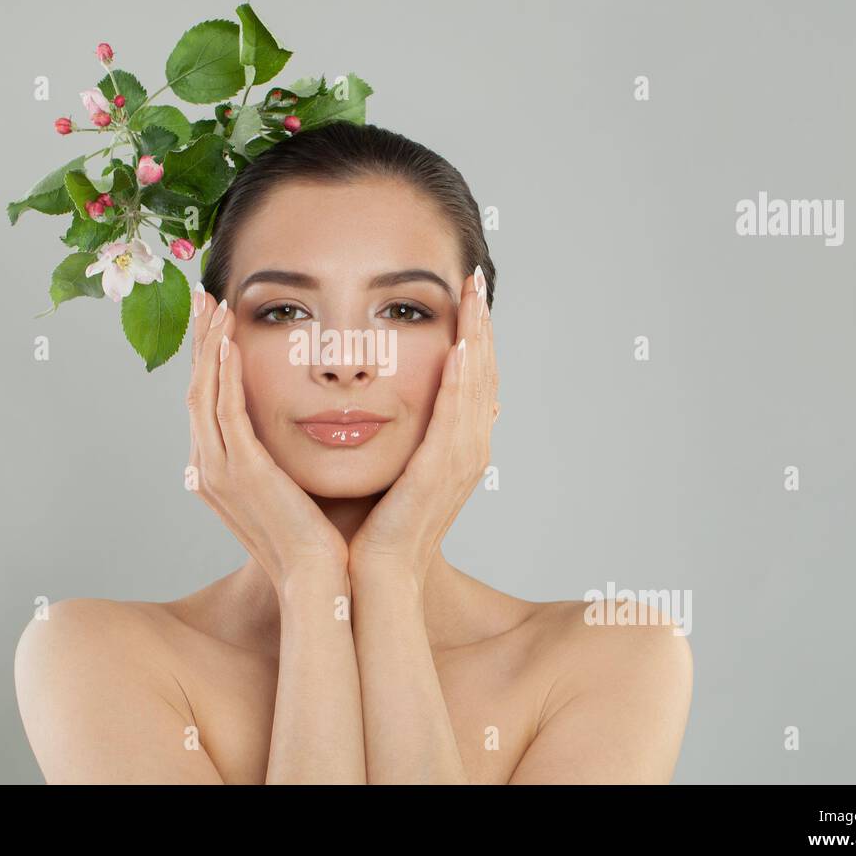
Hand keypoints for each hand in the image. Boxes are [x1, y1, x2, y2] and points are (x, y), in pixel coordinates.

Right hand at [186, 286, 348, 592]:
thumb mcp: (293, 488)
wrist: (319, 580)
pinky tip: (227, 339)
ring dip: (206, 345)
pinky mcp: (242, 471)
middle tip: (202, 297)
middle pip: (194, 389)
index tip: (214, 321)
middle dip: (198, 341)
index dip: (206, 359)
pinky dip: (222, 372)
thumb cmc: (318, 539)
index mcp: (219, 474)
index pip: (206, 403)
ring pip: (202, 392)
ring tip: (213, 304)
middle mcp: (209, 469)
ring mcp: (220, 471)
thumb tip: (304, 425)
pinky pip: (224, 409)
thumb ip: (284, 457)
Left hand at [348, 267, 498, 581]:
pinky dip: (462, 378)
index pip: (474, 379)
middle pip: (485, 373)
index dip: (475, 335)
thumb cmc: (371, 528)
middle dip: (481, 323)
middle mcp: (469, 450)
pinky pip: (456, 415)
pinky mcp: (441, 471)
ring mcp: (460, 461)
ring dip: (477, 337)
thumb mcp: (390, 468)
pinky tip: (460, 345)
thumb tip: (379, 398)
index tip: (467, 296)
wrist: (371, 577)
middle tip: (476, 278)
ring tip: (473, 296)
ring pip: (478, 386)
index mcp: (458, 448)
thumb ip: (397, 434)